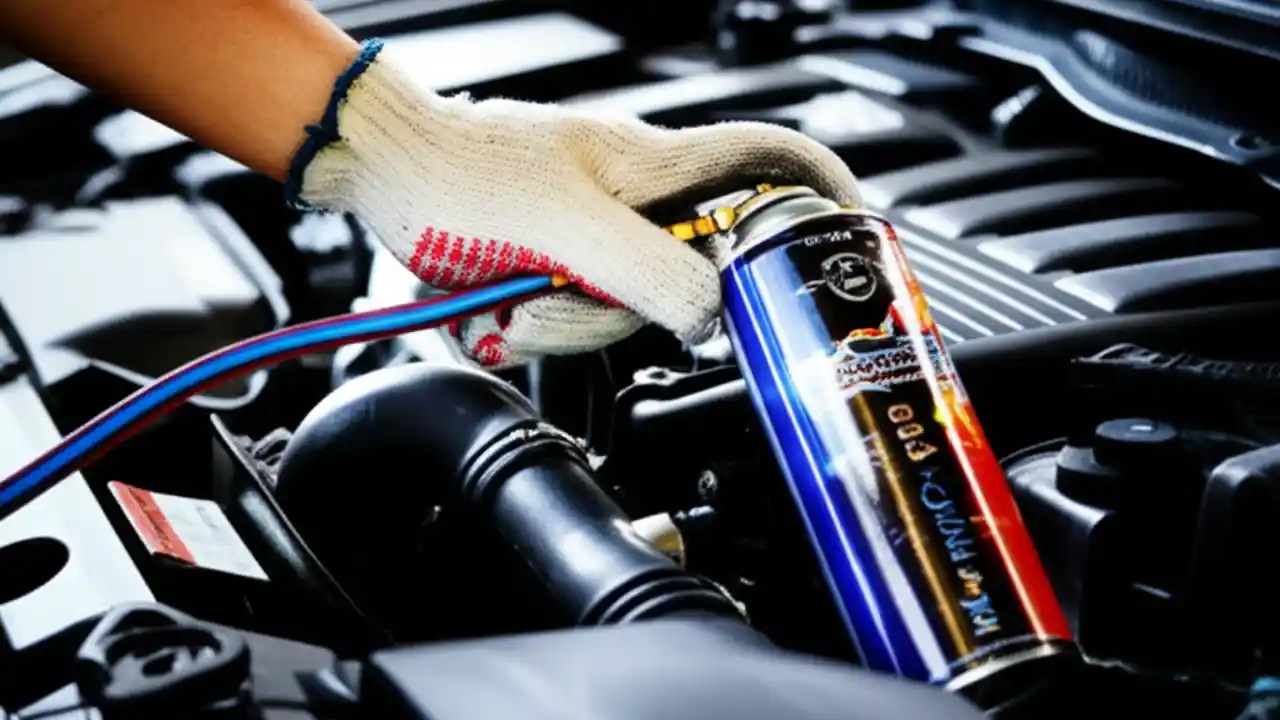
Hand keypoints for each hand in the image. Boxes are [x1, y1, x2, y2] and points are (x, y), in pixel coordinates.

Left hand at [290, 40, 861, 367]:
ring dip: (558, 323)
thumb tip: (713, 317)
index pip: (767, 162)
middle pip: (684, 279)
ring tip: (507, 299)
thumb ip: (646, 272)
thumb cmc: (457, 176)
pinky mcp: (558, 256)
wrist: (381, 170)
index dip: (823, 191)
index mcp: (653, 169)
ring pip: (620, 310)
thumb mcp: (560, 230)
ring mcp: (596, 230)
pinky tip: (498, 306)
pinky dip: (536, 324)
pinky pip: (573, 314)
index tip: (854, 232)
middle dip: (616, 315)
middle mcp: (635, 198)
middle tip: (552, 298)